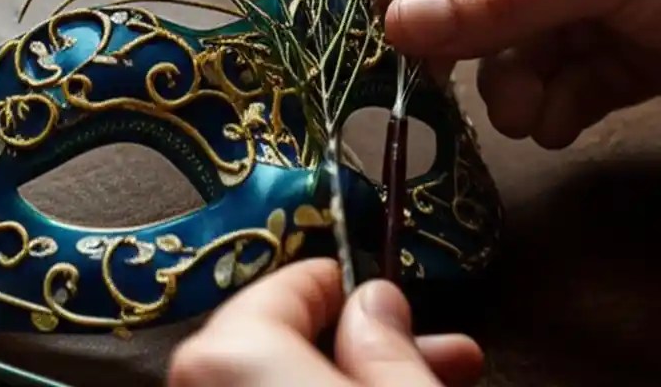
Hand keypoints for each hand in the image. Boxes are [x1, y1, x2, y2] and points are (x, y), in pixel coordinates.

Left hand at [167, 259, 482, 386]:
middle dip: (351, 342)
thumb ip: (388, 347)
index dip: (335, 284)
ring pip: (269, 386)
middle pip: (268, 348)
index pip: (276, 294)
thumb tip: (376, 303)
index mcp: (233, 362)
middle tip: (427, 346)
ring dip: (339, 377)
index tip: (377, 286)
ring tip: (427, 381)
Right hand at [384, 0, 660, 145]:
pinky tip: (566, 124)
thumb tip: (394, 22)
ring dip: (519, 81)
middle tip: (459, 89)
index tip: (393, 27)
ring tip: (532, 114)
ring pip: (526, 37)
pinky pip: (569, 73)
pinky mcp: (637, 44)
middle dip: (480, 38)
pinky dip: (560, 102)